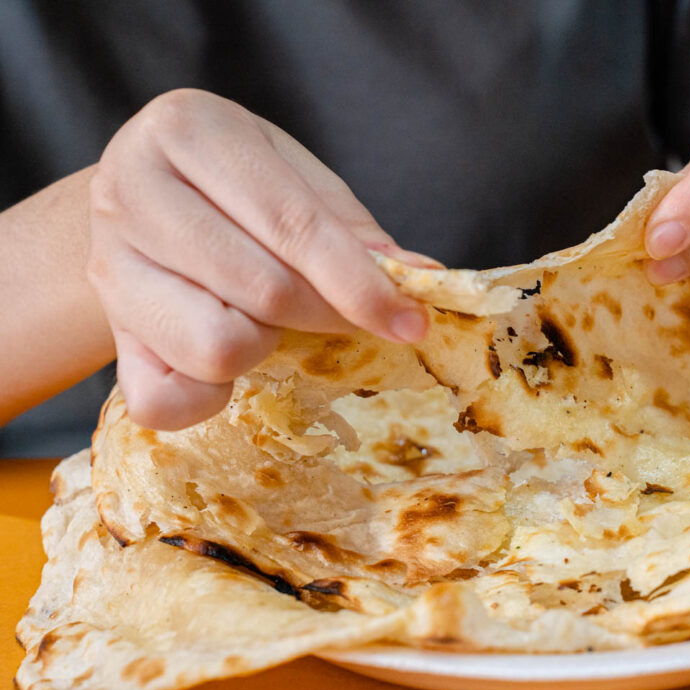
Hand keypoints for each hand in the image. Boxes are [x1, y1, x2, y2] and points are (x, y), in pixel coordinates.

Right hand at [87, 89, 439, 429]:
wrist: (141, 201)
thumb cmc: (234, 187)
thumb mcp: (294, 179)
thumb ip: (352, 229)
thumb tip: (424, 275)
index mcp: (188, 130)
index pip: (291, 223)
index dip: (359, 282)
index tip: (411, 321)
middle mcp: (130, 191)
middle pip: (263, 290)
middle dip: (326, 315)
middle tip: (343, 313)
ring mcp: (107, 267)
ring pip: (218, 346)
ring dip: (266, 343)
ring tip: (263, 313)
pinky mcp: (108, 333)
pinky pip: (164, 401)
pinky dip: (211, 396)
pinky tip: (228, 355)